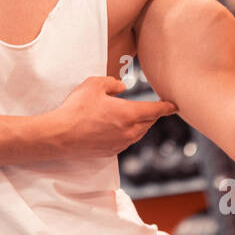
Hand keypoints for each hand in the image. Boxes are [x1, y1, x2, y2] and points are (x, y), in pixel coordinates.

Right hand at [49, 76, 177, 159]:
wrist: (60, 135)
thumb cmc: (76, 108)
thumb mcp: (94, 85)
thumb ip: (112, 83)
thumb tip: (122, 87)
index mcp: (129, 114)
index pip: (155, 110)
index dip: (167, 107)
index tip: (174, 105)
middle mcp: (129, 131)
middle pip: (148, 122)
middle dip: (152, 115)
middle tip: (153, 108)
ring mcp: (120, 143)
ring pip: (138, 133)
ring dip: (140, 125)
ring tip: (135, 117)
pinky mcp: (110, 152)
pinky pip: (126, 141)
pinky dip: (128, 134)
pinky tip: (118, 128)